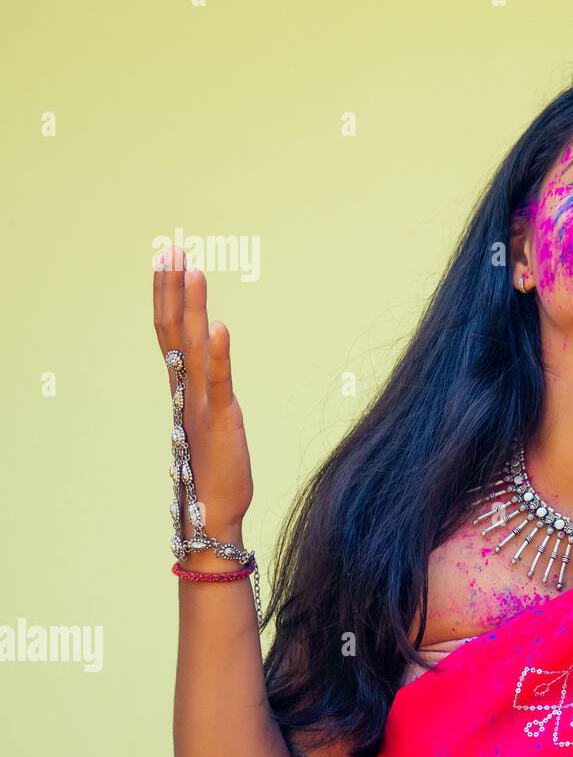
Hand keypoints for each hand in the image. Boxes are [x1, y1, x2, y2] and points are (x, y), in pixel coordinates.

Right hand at [152, 246, 253, 543]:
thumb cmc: (215, 465)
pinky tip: (219, 325)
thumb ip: (206, 388)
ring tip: (193, 269)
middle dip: (171, 286)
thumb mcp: (211, 416)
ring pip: (191, 346)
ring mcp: (201, 401)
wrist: (214, 510)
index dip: (166, 293)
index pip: (168, 330)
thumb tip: (207, 362)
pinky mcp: (222, 418)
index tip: (166, 259)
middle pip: (171, 328)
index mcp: (184, 386)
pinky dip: (218, 353)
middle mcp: (186, 388)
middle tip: (170, 246)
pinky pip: (218, 381)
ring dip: (192, 305)